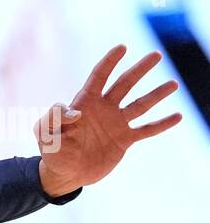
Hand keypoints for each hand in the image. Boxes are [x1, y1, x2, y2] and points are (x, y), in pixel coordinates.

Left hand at [36, 45, 181, 196]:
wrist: (64, 175)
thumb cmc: (52, 152)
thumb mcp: (44, 133)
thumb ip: (54, 118)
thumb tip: (76, 112)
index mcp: (84, 103)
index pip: (98, 76)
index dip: (109, 62)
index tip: (122, 47)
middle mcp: (103, 109)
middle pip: (124, 84)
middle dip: (139, 69)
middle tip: (157, 55)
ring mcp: (116, 124)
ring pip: (140, 105)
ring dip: (157, 94)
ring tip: (174, 84)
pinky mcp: (124, 140)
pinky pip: (146, 130)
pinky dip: (161, 124)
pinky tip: (177, 116)